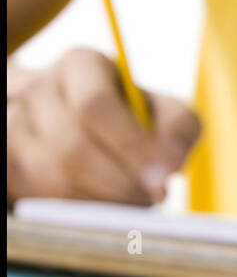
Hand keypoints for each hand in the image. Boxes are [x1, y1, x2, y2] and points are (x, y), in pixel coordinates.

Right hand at [7, 47, 201, 206]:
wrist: (72, 119)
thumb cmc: (128, 117)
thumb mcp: (161, 108)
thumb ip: (178, 126)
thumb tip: (170, 164)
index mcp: (80, 64)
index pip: (96, 105)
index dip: (131, 146)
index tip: (164, 177)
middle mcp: (38, 89)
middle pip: (71, 147)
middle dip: (118, 183)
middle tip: (151, 199)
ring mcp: (13, 125)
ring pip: (50, 178)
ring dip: (99, 202)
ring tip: (131, 204)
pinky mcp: (6, 161)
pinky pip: (37, 198)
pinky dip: (74, 211)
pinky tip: (99, 208)